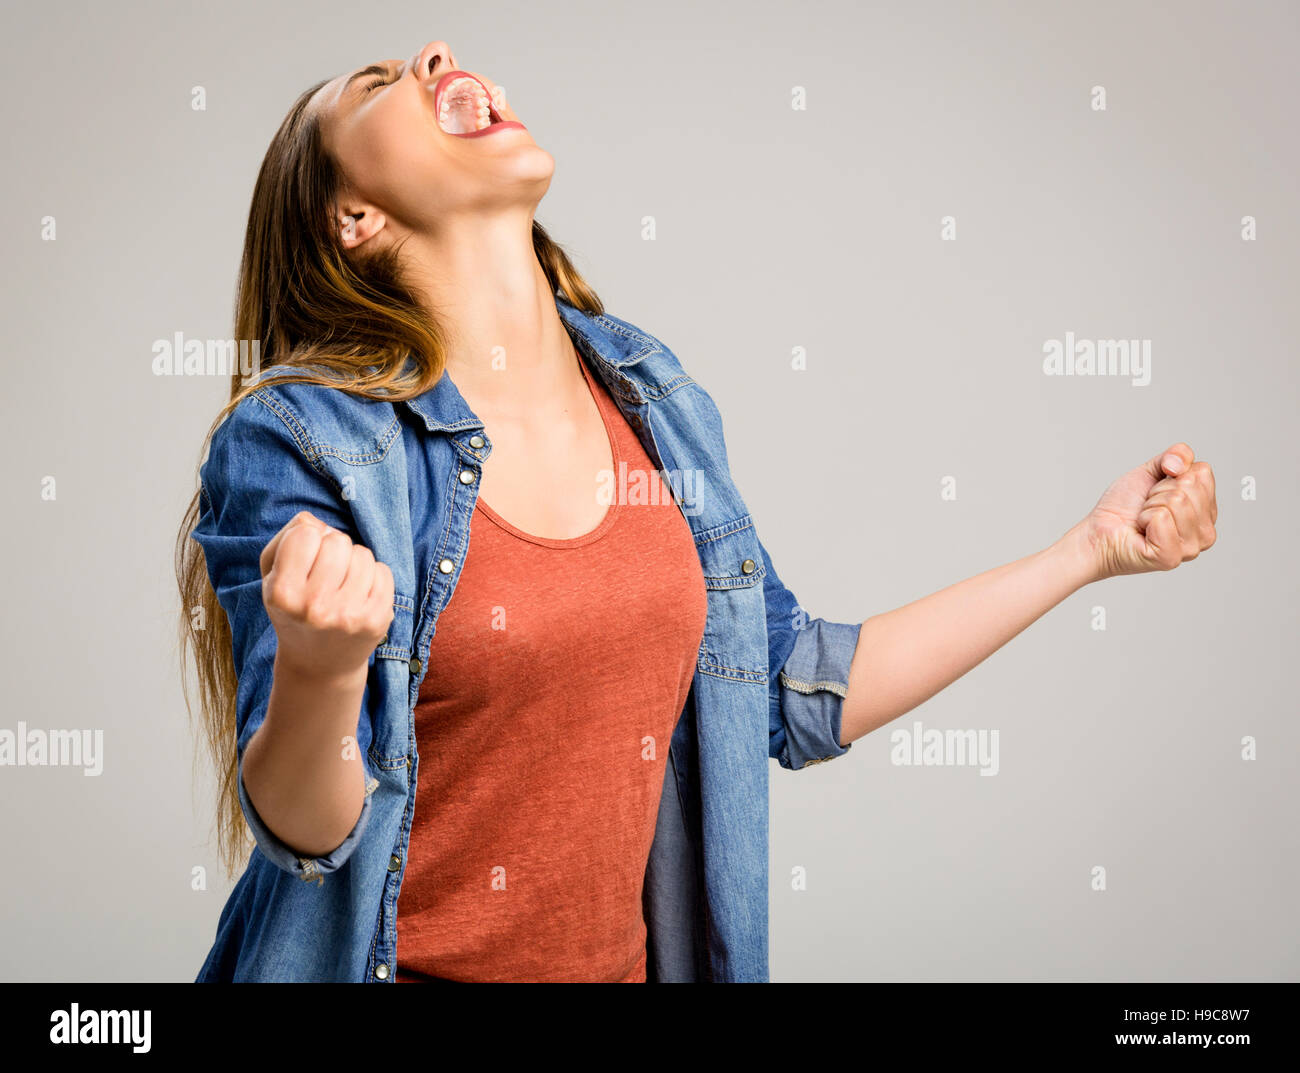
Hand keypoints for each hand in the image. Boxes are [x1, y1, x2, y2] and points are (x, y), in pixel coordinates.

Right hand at [259, 511, 394, 679]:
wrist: (319, 664)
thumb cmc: (295, 610)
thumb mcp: (273, 576)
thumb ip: (288, 537)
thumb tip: (315, 522)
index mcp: (284, 594)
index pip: (306, 534)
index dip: (307, 541)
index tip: (305, 561)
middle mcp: (316, 607)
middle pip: (338, 541)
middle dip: (333, 550)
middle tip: (326, 575)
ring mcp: (350, 615)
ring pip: (363, 554)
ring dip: (354, 563)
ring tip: (342, 587)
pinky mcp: (377, 619)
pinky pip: (383, 571)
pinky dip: (373, 576)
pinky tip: (359, 595)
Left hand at [1073, 443, 1217, 580]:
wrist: (1097, 531)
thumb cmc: (1124, 506)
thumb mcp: (1151, 471)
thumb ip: (1176, 455)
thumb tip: (1178, 464)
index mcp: (1206, 511)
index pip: (1202, 472)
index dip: (1171, 476)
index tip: (1156, 493)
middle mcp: (1206, 532)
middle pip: (1190, 485)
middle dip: (1159, 492)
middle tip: (1146, 508)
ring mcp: (1190, 548)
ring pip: (1177, 501)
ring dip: (1150, 506)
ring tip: (1143, 520)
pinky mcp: (1171, 557)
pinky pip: (1161, 517)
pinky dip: (1144, 519)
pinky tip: (1141, 532)